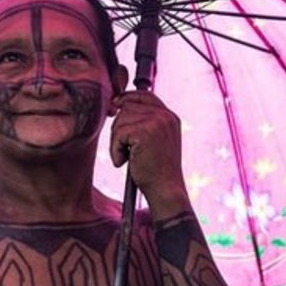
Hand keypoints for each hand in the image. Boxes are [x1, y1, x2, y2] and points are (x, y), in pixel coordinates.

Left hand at [109, 90, 189, 212]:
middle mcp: (166, 116)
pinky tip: (124, 162)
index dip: (127, 98)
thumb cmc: (157, 171)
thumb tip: (117, 104)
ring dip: (116, 141)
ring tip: (127, 158)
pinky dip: (115, 150)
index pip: (145, 95)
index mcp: (170, 117)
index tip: (115, 105)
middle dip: (119, 127)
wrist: (165, 190)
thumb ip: (145, 123)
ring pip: (120, 120)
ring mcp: (156, 122)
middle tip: (124, 149)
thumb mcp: (156, 141)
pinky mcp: (144, 132)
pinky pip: (118, 134)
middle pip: (128, 106)